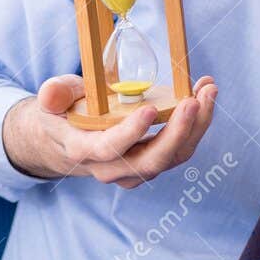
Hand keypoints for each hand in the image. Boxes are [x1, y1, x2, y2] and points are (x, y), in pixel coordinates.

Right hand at [3, 74, 216, 188]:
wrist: (67, 141)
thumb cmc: (62, 115)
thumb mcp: (52, 101)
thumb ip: (54, 94)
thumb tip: (51, 93)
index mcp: (86, 151)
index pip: (111, 149)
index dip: (131, 133)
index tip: (151, 109)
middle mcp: (114, 169)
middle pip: (152, 161)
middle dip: (178, 132)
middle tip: (194, 100)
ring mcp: (137, 169)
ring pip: (173, 157)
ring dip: (197, 125)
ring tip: (208, 90)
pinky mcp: (154, 161)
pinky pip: (181, 148)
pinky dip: (198, 123)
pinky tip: (205, 93)